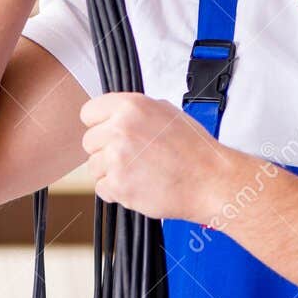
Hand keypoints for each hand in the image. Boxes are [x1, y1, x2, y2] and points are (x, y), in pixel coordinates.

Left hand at [79, 93, 233, 221]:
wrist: (209, 181)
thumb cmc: (194, 150)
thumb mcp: (166, 113)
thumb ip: (135, 111)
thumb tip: (114, 115)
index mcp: (131, 106)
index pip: (88, 112)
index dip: (99, 124)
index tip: (107, 132)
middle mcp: (120, 129)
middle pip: (89, 141)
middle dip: (105, 150)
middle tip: (130, 156)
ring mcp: (116, 158)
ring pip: (93, 166)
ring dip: (110, 172)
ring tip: (138, 172)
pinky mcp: (118, 185)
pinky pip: (101, 188)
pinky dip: (116, 191)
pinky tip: (138, 184)